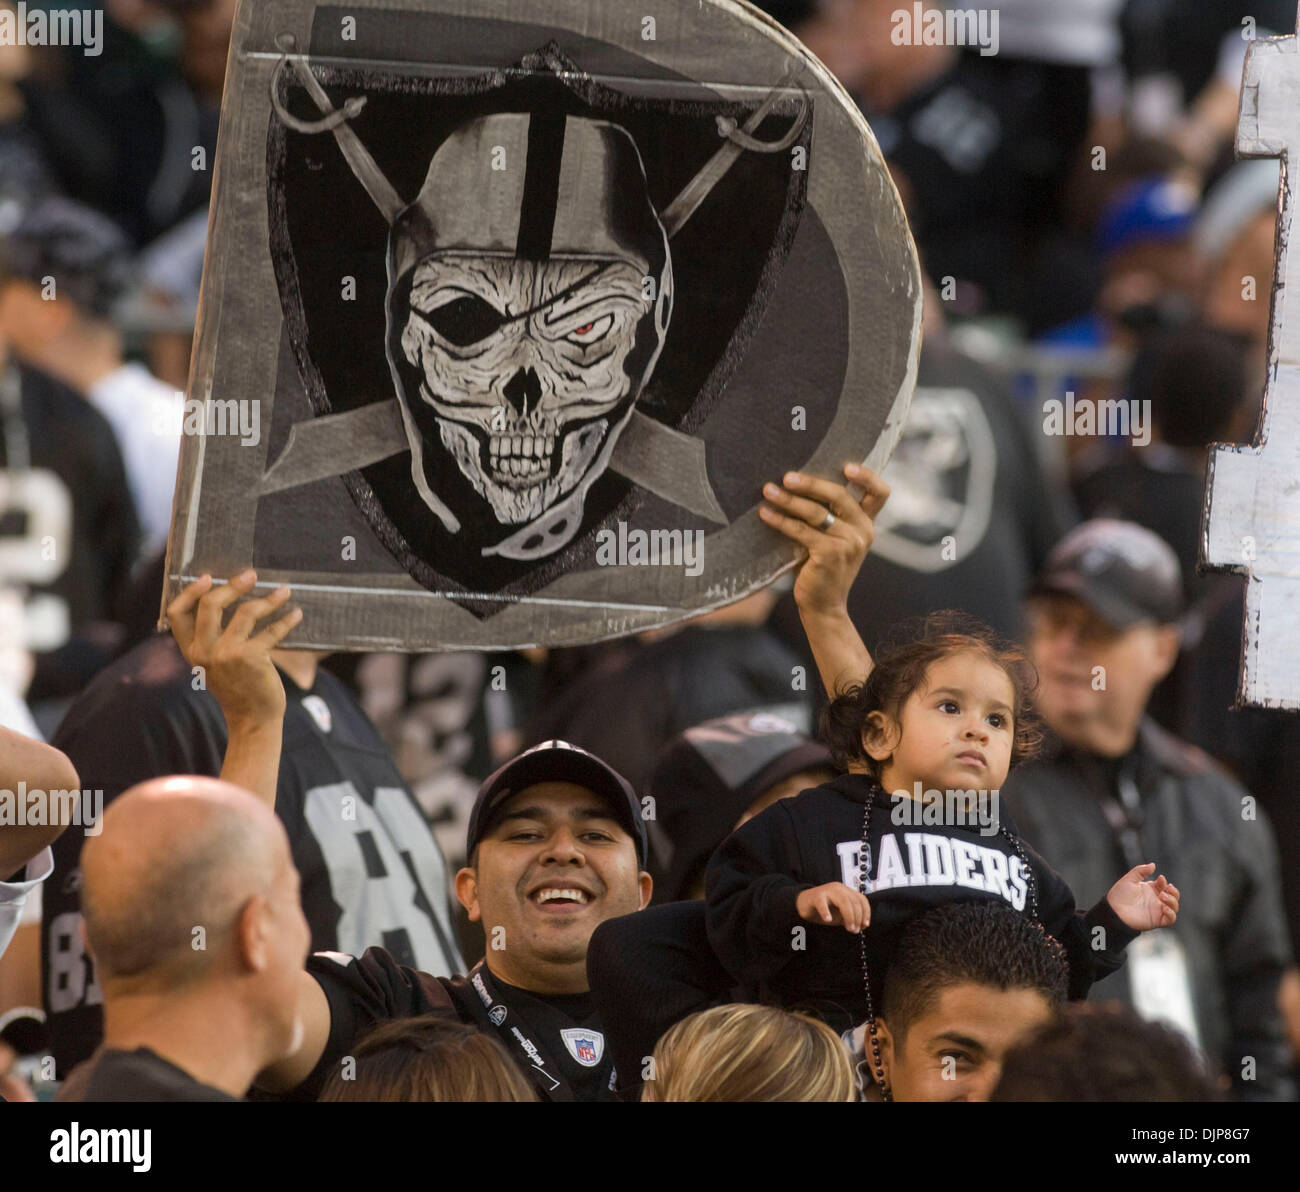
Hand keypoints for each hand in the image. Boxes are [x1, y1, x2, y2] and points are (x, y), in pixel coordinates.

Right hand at [166, 570, 301, 730]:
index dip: (189, 592)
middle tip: (251, 575)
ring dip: (269, 599)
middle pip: (210, 605)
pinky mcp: (251, 658)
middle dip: (231, 586)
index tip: (207, 576)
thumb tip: (225, 601)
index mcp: (192, 650)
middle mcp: (204, 651)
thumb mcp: (213, 664)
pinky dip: (286, 620)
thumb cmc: (237, 688)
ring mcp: (227, 654)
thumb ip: (211, 639)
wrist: (252, 719)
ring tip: (284, 591)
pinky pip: (271, 630)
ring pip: (246, 612)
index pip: (176, 614)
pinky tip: (296, 614)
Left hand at [759, 464, 889, 618]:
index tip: (847, 465)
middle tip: (786, 477)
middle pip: (839, 495)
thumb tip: (795, 483)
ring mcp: (849, 543)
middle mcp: (863, 531)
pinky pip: (801, 530)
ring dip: (788, 500)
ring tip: (768, 490)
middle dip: (810, 483)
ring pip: (816, 512)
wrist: (824, 607)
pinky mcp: (830, 553)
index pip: (880, 493)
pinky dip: (781, 521)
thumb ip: (828, 516)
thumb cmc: (821, 569)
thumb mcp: (832, 539)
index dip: (868, 476)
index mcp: (867, 525)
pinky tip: (765, 514)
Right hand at [796, 882, 870, 932]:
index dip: (866, 913)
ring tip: (847, 928)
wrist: (803, 904)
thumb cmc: (823, 908)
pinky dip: (826, 912)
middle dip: (857, 917)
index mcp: (846, 891)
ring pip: (843, 901)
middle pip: (854, 901)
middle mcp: (838, 889)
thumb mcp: (840, 914)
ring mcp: (827, 891)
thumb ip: (851, 917)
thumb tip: (861, 926)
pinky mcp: (816, 896)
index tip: (865, 925)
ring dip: (848, 916)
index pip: (861, 899)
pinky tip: (828, 920)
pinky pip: (822, 903)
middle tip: (854, 930)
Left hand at [1106, 863, 1179, 930]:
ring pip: (1174, 907)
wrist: (1113, 910)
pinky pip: (1171, 920)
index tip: (1160, 878)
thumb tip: (1153, 865)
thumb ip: (1141, 871)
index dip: (1164, 882)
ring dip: (1172, 901)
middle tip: (1168, 888)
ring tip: (1162, 896)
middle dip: (1174, 892)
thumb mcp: (1130, 879)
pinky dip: (1171, 914)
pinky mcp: (1157, 920)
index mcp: (1150, 890)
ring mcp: (1157, 910)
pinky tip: (1165, 908)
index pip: (1164, 885)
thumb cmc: (1119, 895)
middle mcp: (1155, 900)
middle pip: (1173, 896)